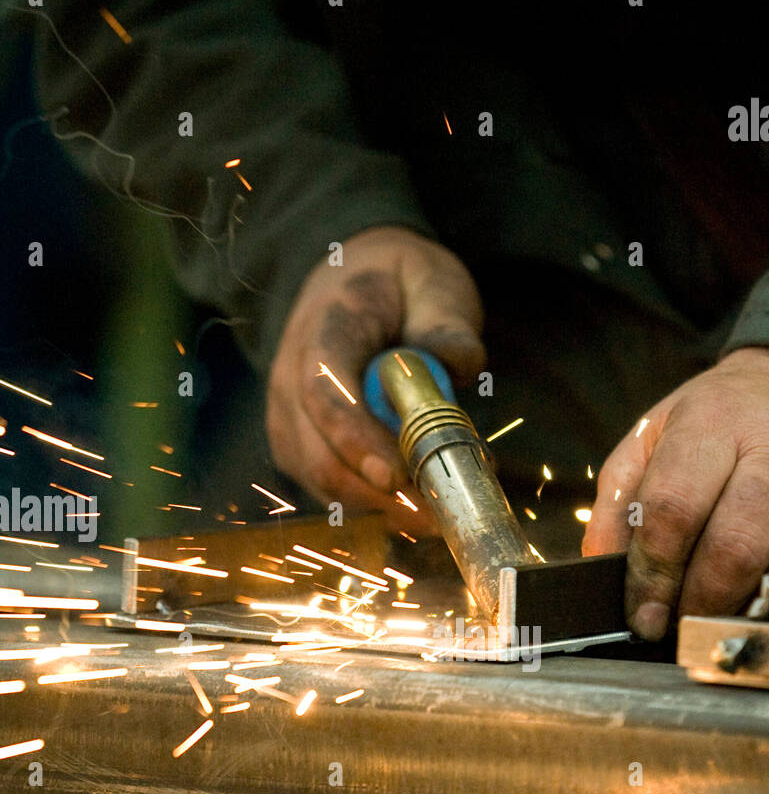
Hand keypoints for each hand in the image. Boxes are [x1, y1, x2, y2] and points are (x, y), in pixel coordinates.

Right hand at [266, 226, 485, 531]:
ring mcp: (289, 419)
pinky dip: (374, 503)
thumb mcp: (434, 284)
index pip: (323, 393)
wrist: (350, 281)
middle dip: (378, 494)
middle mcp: (289, 379)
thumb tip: (454, 365)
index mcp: (324, 330)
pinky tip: (418, 498)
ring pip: (323, 482)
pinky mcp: (299, 449)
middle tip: (439, 512)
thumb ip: (446, 326)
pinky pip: (331, 490)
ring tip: (440, 507)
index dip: (355, 439)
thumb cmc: (398, 286)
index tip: (395, 475)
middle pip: (318, 455)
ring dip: (382, 505)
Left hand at [584, 347, 768, 636]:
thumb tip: (602, 572)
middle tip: (677, 631)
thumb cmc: (726, 423)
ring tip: (719, 634)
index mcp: (716, 422)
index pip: (676, 509)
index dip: (653, 575)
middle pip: (736, 549)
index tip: (642, 615)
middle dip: (698, 607)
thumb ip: (619, 503)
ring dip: (748, 624)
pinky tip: (762, 623)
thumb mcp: (655, 437)